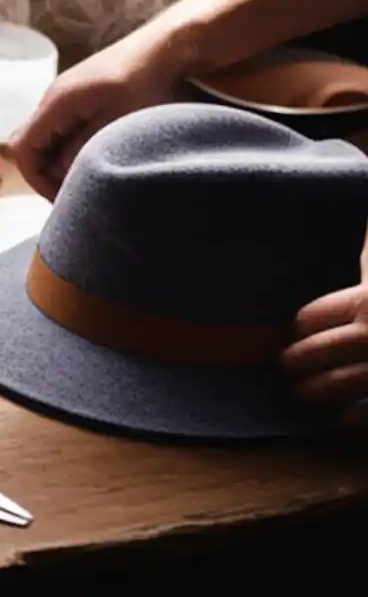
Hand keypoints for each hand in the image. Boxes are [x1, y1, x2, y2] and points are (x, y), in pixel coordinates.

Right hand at [7, 28, 191, 200]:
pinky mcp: (90, 93)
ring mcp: (72, 93)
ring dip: (68, 160)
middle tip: (83, 194)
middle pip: (35, 144)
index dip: (38, 180)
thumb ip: (82, 153)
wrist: (177, 44)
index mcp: (56, 103)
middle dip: (52, 173)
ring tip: (97, 177)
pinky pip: (70, 126)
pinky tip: (107, 154)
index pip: (23, 149)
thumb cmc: (149, 85)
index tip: (66, 200)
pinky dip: (80, 146)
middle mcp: (56, 96)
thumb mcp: (117, 128)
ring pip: (54, 137)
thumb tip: (63, 175)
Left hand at [279, 238, 367, 432]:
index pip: (314, 316)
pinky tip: (340, 422)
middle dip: (299, 359)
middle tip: (285, 365)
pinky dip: (357, 419)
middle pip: (320, 351)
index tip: (295, 329)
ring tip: (302, 393)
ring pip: (342, 383)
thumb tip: (364, 222)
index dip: (303, 324)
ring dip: (318, 389)